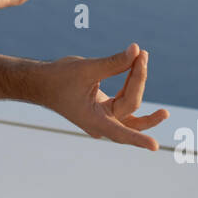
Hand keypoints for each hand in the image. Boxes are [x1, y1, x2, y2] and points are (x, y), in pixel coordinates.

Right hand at [38, 44, 168, 149]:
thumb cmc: (59, 78)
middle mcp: (102, 123)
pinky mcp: (105, 109)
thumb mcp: (87, 69)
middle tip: (142, 56)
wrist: (42, 82)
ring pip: (131, 106)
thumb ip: (114, 63)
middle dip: (138, 80)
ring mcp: (104, 118)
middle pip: (131, 105)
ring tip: (144, 59)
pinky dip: (131, 83)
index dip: (139, 139)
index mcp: (94, 120)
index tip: (155, 146)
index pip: (122, 131)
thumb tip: (137, 50)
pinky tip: (137, 67)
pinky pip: (125, 100)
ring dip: (138, 83)